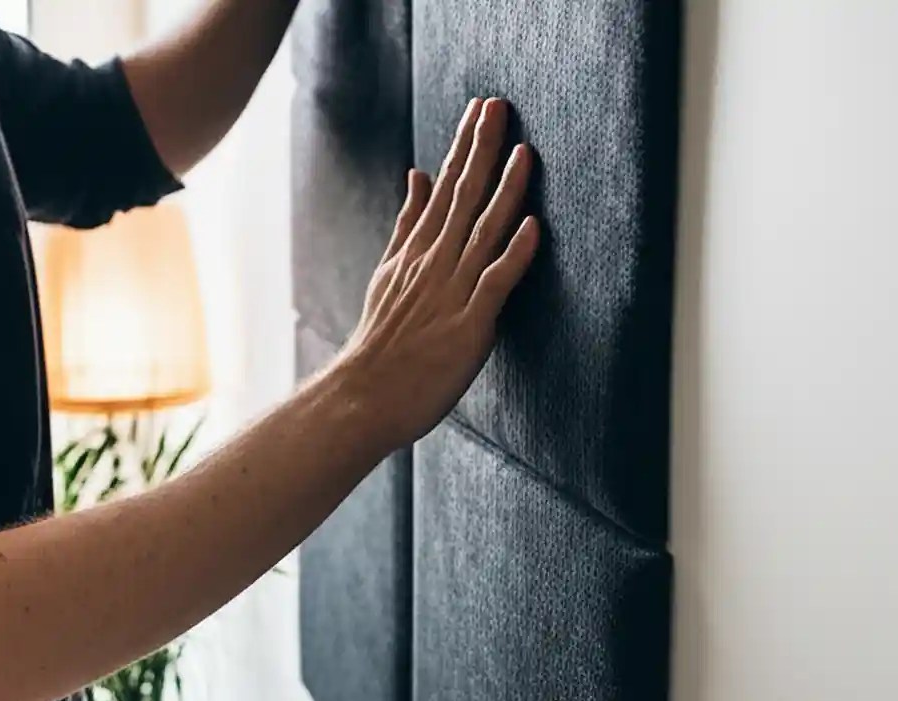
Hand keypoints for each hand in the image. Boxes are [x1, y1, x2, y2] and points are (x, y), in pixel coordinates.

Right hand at [333, 97, 539, 448]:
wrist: (364, 396)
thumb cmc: (381, 342)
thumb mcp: (388, 272)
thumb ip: (407, 223)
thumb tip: (418, 175)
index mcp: (416, 252)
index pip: (443, 188)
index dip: (464, 147)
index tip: (480, 109)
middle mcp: (433, 265)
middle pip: (462, 198)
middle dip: (482, 150)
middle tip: (499, 107)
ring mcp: (451, 293)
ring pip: (482, 232)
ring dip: (505, 191)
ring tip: (524, 152)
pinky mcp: (469, 326)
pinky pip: (495, 283)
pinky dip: (514, 254)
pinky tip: (534, 226)